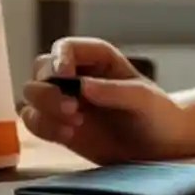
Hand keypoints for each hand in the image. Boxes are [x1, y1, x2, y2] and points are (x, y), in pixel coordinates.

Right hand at [20, 37, 185, 164]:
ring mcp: (65, 101)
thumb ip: (116, 91)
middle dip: (49, 89)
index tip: (65, 75)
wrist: (162, 147)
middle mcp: (76, 76)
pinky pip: (35, 122)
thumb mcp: (145, 99)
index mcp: (97, 59)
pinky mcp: (60, 126)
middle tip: (73, 109)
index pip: (65, 47)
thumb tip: (82, 86)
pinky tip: (68, 135)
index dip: (59, 58)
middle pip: (41, 70)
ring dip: (44, 109)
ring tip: (73, 125)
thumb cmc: (158, 114)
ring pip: (32, 95)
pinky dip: (44, 128)